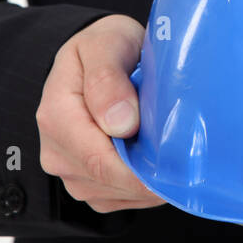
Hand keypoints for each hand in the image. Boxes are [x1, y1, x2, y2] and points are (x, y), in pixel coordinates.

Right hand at [37, 14, 165, 213]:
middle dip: (153, 172)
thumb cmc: (104, 45)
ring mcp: (70, 172)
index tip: (179, 159)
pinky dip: (145, 185)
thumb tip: (121, 123)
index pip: (101, 162)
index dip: (143, 169)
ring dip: (150, 179)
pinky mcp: (87, 184)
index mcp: (57, 117)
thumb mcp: (106, 43)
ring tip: (168, 145)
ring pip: (120, 194)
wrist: (96, 57)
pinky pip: (122, 199)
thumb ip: (108, 78)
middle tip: (185, 148)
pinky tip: (156, 157)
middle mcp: (56, 152)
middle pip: (112, 182)